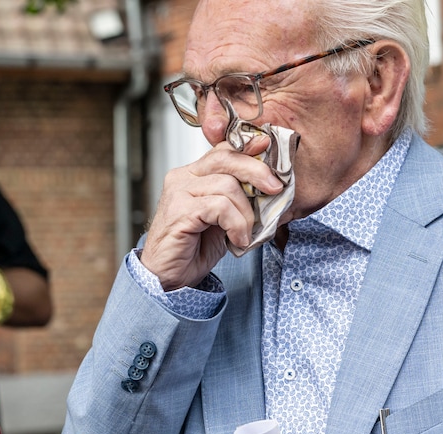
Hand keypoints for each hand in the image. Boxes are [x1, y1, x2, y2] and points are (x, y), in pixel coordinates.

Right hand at [140, 138, 283, 290]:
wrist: (167, 276)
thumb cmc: (193, 249)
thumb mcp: (223, 217)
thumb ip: (238, 197)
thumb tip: (269, 183)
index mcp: (192, 175)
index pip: (223, 150)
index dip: (248, 148)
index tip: (268, 147)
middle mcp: (182, 178)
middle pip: (226, 158)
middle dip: (257, 171)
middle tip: (275, 189)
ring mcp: (178, 192)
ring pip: (227, 185)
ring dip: (246, 213)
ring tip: (245, 234)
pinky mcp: (180, 210)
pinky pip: (220, 207)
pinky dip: (235, 225)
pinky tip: (236, 240)